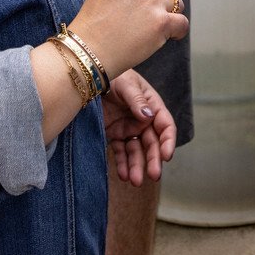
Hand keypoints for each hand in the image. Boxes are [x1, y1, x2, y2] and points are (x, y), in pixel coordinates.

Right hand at [69, 0, 185, 77]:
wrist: (89, 49)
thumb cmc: (97, 16)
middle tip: (147, 10)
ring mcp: (152, 0)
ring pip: (178, 2)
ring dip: (168, 13)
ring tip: (146, 24)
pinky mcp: (161, 22)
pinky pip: (182, 23)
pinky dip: (176, 31)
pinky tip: (163, 36)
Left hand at [103, 71, 176, 185]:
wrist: (87, 78)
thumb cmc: (110, 74)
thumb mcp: (125, 83)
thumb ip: (137, 99)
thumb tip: (148, 116)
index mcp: (151, 105)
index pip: (165, 125)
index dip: (168, 141)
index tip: (166, 155)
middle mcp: (142, 119)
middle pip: (152, 143)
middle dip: (153, 160)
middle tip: (154, 175)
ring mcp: (128, 128)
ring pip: (136, 151)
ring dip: (137, 166)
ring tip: (134, 181)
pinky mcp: (114, 135)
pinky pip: (120, 152)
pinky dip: (122, 164)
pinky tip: (123, 175)